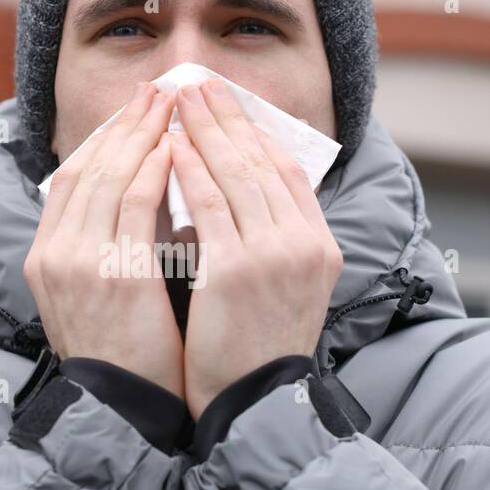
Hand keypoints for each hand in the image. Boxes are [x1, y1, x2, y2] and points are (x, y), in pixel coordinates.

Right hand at [24, 81, 184, 398]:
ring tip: (173, 106)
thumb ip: (104, 249)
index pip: (71, 178)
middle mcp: (53, 254)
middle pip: (87, 168)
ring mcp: (79, 264)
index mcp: (45, 258)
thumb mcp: (97, 297)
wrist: (121, 414)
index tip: (136, 113)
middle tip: (158, 92)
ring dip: (142, 135)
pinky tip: (176, 148)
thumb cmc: (124, 358)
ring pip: (108, 177)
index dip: (105, 140)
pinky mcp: (114, 277)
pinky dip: (154, 171)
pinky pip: (133, 207)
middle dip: (125, 125)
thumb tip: (137, 201)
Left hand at [171, 79, 343, 419]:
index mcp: (320, 246)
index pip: (285, 172)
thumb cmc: (256, 350)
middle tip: (195, 84)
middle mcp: (304, 244)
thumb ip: (271, 241)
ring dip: (203, 132)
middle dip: (224, 118)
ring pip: (235, 176)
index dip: (253, 132)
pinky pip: (209, 207)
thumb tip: (239, 195)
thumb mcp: (283, 290)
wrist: (255, 405)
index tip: (225, 104)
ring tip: (175, 101)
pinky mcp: (238, 271)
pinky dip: (189, 171)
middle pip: (259, 163)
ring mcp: (275, 255)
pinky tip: (170, 147)